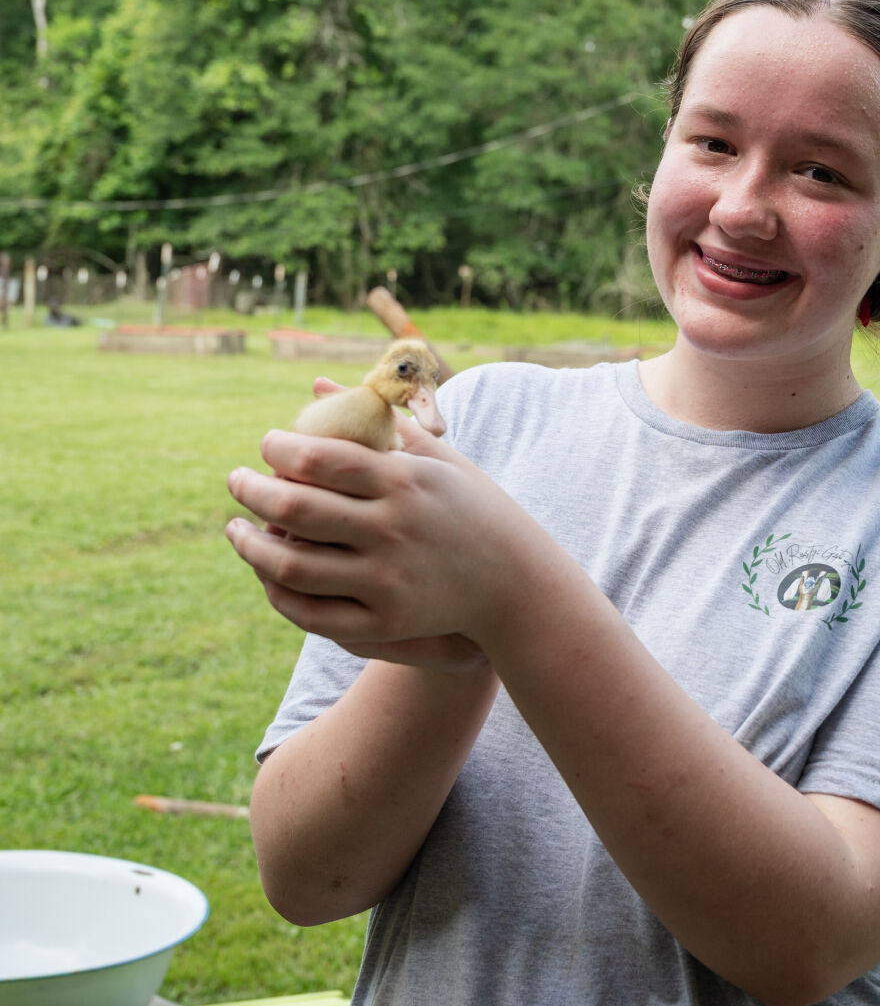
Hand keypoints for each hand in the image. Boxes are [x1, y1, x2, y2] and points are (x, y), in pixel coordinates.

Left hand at [225, 382, 514, 670]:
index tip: (266, 445)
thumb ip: (377, 421)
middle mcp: (393, 529)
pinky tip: (266, 573)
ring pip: (292, 567)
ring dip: (249, 547)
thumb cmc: (473, 509)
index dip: (278, 448)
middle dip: (250, 490)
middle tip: (236, 481)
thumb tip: (316, 383)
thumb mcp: (437, 459)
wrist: (516, 583)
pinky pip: (311, 614)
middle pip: (295, 509)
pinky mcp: (386, 622)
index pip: (319, 458)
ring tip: (236, 530)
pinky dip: (277, 594)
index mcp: (404, 481)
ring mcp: (388, 580)